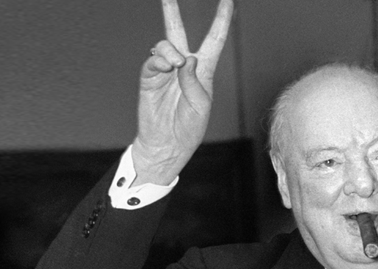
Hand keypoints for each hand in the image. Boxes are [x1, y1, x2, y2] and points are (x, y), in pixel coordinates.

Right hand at [131, 0, 232, 185]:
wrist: (166, 145)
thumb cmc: (189, 128)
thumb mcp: (200, 106)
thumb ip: (194, 82)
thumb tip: (185, 58)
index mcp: (204, 71)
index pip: (214, 39)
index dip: (221, 19)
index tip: (228, 0)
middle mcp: (184, 66)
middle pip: (178, 32)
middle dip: (171, 12)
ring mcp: (165, 71)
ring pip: (165, 45)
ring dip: (170, 50)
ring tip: (175, 65)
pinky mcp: (149, 78)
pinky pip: (153, 60)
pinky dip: (159, 60)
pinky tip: (166, 67)